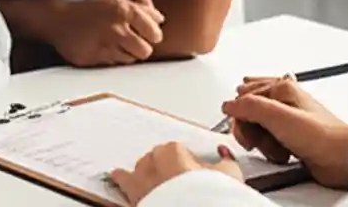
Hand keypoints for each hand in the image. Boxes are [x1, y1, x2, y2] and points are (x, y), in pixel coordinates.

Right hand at [49, 0, 165, 66]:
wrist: (58, 18)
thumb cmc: (89, 7)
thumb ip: (141, 7)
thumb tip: (160, 19)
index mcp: (124, 10)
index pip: (155, 33)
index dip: (152, 35)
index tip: (148, 34)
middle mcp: (117, 29)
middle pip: (145, 51)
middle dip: (141, 47)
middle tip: (132, 41)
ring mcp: (105, 45)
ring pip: (130, 60)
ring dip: (126, 53)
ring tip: (115, 43)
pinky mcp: (94, 59)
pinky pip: (114, 64)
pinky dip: (112, 58)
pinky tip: (104, 47)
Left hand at [110, 143, 241, 205]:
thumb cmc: (210, 197)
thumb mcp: (230, 174)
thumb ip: (226, 160)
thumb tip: (224, 155)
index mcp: (173, 151)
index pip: (178, 149)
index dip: (186, 162)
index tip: (192, 171)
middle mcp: (152, 162)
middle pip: (155, 158)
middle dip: (163, 167)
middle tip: (176, 180)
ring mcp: (140, 181)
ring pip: (137, 169)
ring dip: (143, 174)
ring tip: (150, 180)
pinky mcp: (132, 198)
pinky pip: (120, 183)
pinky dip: (120, 180)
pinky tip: (117, 177)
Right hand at [223, 76, 347, 187]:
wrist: (342, 159)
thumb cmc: (321, 135)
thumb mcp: (279, 116)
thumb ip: (250, 106)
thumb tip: (229, 104)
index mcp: (282, 87)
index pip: (244, 95)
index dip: (240, 114)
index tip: (244, 127)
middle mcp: (285, 101)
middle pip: (249, 113)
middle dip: (251, 131)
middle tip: (258, 140)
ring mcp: (288, 120)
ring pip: (258, 130)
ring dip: (263, 143)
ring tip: (277, 147)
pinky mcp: (291, 138)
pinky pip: (269, 143)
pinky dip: (272, 151)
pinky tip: (283, 153)